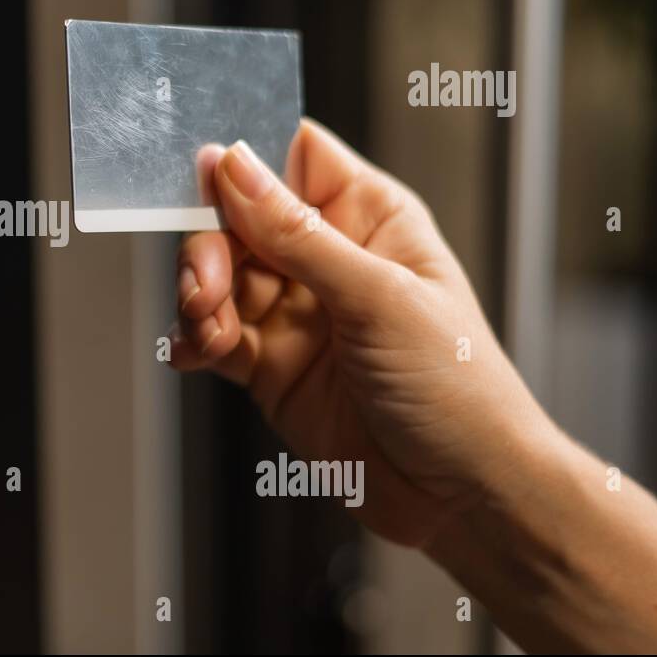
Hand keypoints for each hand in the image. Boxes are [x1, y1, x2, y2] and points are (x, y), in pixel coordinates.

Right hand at [170, 120, 550, 547]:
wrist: (462, 498)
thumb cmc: (460, 390)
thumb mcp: (379, 300)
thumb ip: (299, 236)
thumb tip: (236, 167)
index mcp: (371, 219)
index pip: (295, 158)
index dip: (248, 161)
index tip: (207, 177)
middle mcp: (329, 259)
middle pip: (240, 219)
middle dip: (212, 245)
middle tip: (206, 285)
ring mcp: (297, 314)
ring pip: (219, 277)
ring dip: (199, 296)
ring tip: (208, 328)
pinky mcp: (271, 366)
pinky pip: (215, 335)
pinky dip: (194, 340)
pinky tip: (194, 352)